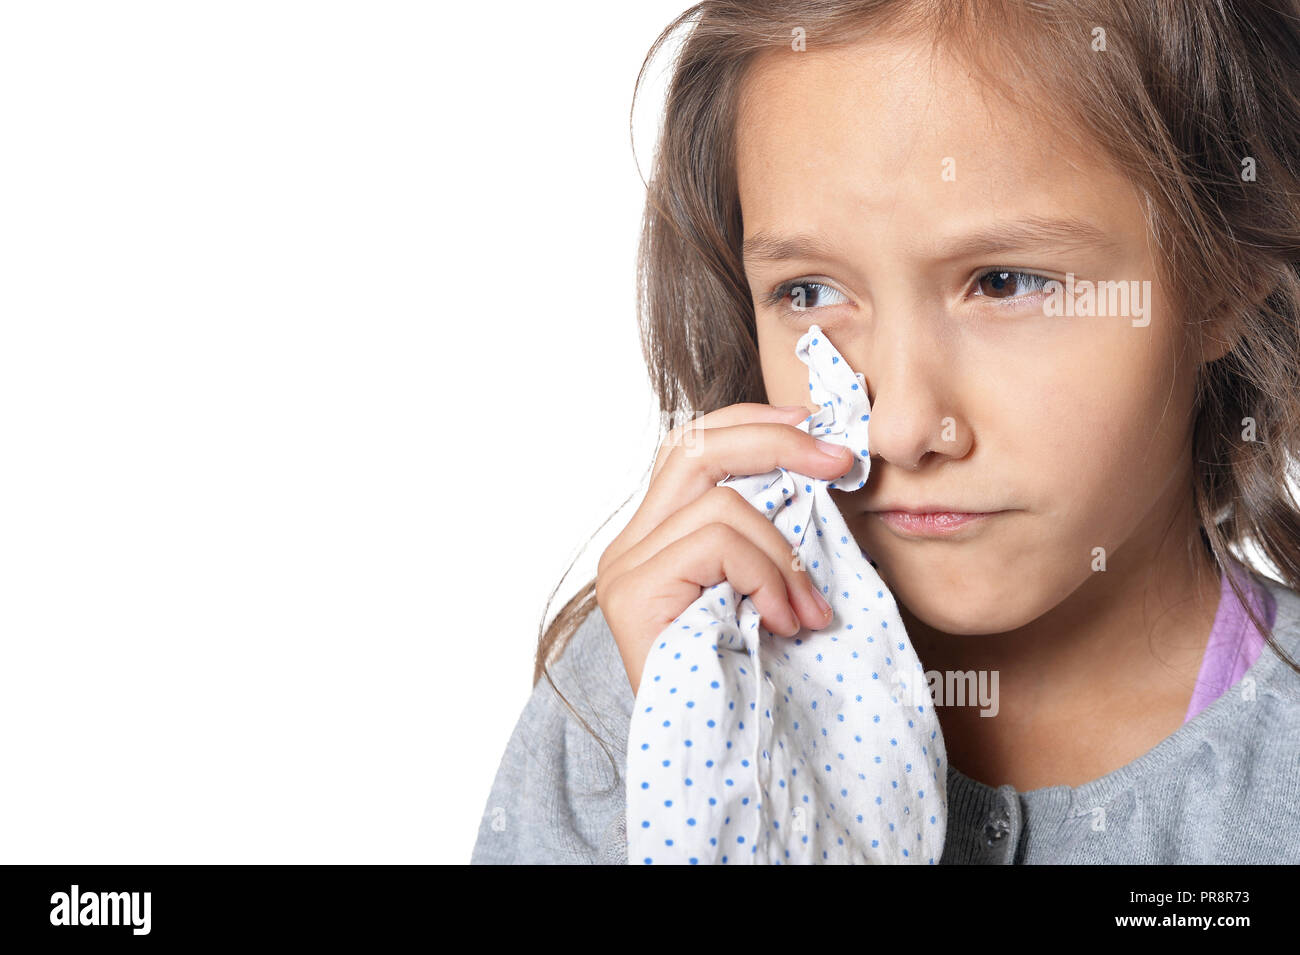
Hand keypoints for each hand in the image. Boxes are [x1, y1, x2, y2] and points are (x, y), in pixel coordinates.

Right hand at [595, 402, 854, 693]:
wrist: (719, 765)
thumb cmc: (752, 682)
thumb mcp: (771, 590)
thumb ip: (775, 537)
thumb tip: (828, 471)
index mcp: (660, 537)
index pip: (694, 446)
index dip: (757, 424)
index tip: (820, 429)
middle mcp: (632, 545)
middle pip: (696, 446)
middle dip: (778, 441)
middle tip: (842, 461)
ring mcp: (626, 567)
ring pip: (720, 502)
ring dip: (784, 554)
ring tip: (807, 612)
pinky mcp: (632, 591)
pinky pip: (715, 541)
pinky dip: (765, 575)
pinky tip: (781, 623)